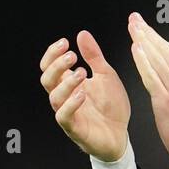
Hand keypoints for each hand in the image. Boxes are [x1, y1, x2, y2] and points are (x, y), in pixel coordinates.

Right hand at [39, 31, 130, 161]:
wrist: (122, 134)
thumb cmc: (112, 107)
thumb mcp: (106, 75)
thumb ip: (94, 56)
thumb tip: (82, 34)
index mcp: (69, 84)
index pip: (49, 66)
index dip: (52, 54)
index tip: (65, 43)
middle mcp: (65, 98)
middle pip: (46, 79)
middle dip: (56, 65)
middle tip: (72, 56)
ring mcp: (68, 113)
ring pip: (54, 97)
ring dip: (66, 82)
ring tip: (82, 73)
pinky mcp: (75, 129)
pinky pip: (64, 116)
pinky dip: (70, 104)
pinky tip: (82, 94)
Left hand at [127, 13, 168, 164]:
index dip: (156, 36)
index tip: (144, 25)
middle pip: (163, 51)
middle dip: (147, 33)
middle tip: (134, 19)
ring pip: (157, 60)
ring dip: (144, 42)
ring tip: (133, 28)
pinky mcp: (166, 101)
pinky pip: (153, 78)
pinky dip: (144, 62)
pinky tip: (136, 50)